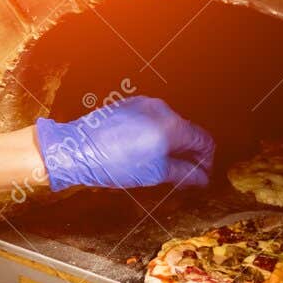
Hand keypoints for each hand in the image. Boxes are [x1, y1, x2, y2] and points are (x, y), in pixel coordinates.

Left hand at [34, 96, 214, 191]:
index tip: (202, 174)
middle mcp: (162, 110)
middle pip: (188, 132)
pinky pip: (153, 119)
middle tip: (185, 174)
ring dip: (173, 144)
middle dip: (190, 154)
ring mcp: (145, 104)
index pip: (204, 141)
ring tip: (162, 165)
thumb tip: (201, 177)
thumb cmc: (111, 163)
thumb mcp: (154, 174)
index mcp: (172, 126)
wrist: (76, 149)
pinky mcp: (130, 105)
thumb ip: (184, 173)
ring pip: (170, 126)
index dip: (207, 160)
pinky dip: (157, 135)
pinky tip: (146, 151)